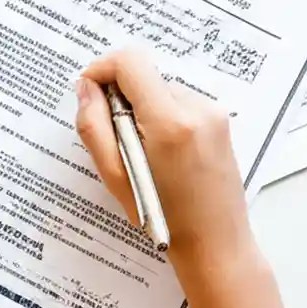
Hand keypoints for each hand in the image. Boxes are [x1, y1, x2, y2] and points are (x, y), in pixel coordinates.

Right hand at [73, 50, 255, 277]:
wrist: (216, 244)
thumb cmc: (164, 218)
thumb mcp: (114, 176)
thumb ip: (93, 125)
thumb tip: (86, 88)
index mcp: (169, 121)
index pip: (130, 62)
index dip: (102, 69)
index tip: (87, 91)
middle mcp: (197, 108)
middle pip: (144, 76)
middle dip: (121, 97)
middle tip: (115, 138)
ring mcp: (214, 113)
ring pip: (160, 89)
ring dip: (142, 109)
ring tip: (142, 153)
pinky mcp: (221, 121)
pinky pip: (178, 103)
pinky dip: (161, 117)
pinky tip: (162, 154)